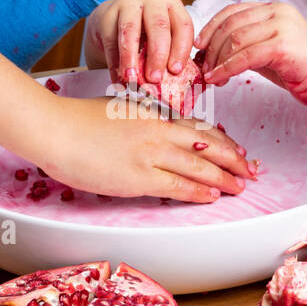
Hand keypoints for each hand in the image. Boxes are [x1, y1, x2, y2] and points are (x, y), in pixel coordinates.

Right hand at [45, 95, 256, 202]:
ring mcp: (151, 154)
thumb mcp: (117, 110)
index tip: (236, 151)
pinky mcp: (139, 176)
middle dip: (234, 159)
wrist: (56, 129)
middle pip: (208, 145)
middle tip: (251, 170)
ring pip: (200, 166)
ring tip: (240, 186)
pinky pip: (179, 185)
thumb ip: (139, 119)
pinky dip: (199, 190)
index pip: (197, 128)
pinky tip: (212, 195)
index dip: (222, 141)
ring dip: (224, 178)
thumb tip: (152, 126)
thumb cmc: (76, 120)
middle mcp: (158, 132)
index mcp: (153, 115)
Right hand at [85, 0, 194, 83]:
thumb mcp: (162, 36)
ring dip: (131, 57)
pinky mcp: (108, 14)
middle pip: (159, 25)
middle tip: (155, 78)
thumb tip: (170, 83)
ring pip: (130, 30)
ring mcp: (128, 3)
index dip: (181, 49)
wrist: (114, 19)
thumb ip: (168, 54)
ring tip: (132, 79)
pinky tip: (117, 78)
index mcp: (173, 5)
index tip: (175, 71)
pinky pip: (111, 40)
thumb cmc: (145, 31)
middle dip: (158, 54)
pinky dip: (114, 62)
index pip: (183, 26)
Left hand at [195, 1, 306, 107]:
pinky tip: (219, 79)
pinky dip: (227, 69)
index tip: (199, 46)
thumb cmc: (301, 71)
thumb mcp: (268, 51)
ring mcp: (282, 26)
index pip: (232, 11)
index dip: (211, 28)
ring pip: (235, 40)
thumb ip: (246, 46)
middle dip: (211, 48)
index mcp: (274, 9)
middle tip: (202, 67)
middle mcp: (278, 12)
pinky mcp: (283, 45)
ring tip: (210, 76)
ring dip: (217, 60)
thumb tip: (212, 52)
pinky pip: (245, 56)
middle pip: (230, 25)